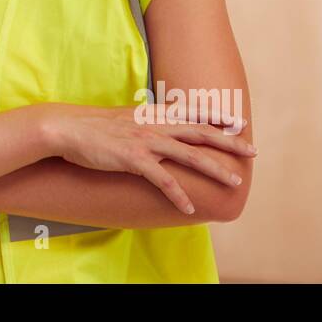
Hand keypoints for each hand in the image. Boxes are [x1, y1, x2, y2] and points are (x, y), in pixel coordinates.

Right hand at [44, 102, 256, 214]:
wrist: (68, 128)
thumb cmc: (93, 126)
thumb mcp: (123, 118)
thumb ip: (143, 122)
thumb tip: (155, 128)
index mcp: (152, 115)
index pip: (192, 113)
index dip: (217, 117)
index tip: (239, 122)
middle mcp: (154, 125)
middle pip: (200, 132)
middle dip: (229, 141)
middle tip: (253, 150)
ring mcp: (145, 141)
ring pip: (190, 155)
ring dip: (215, 169)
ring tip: (235, 182)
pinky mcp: (133, 159)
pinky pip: (162, 180)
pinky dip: (178, 194)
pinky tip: (189, 208)